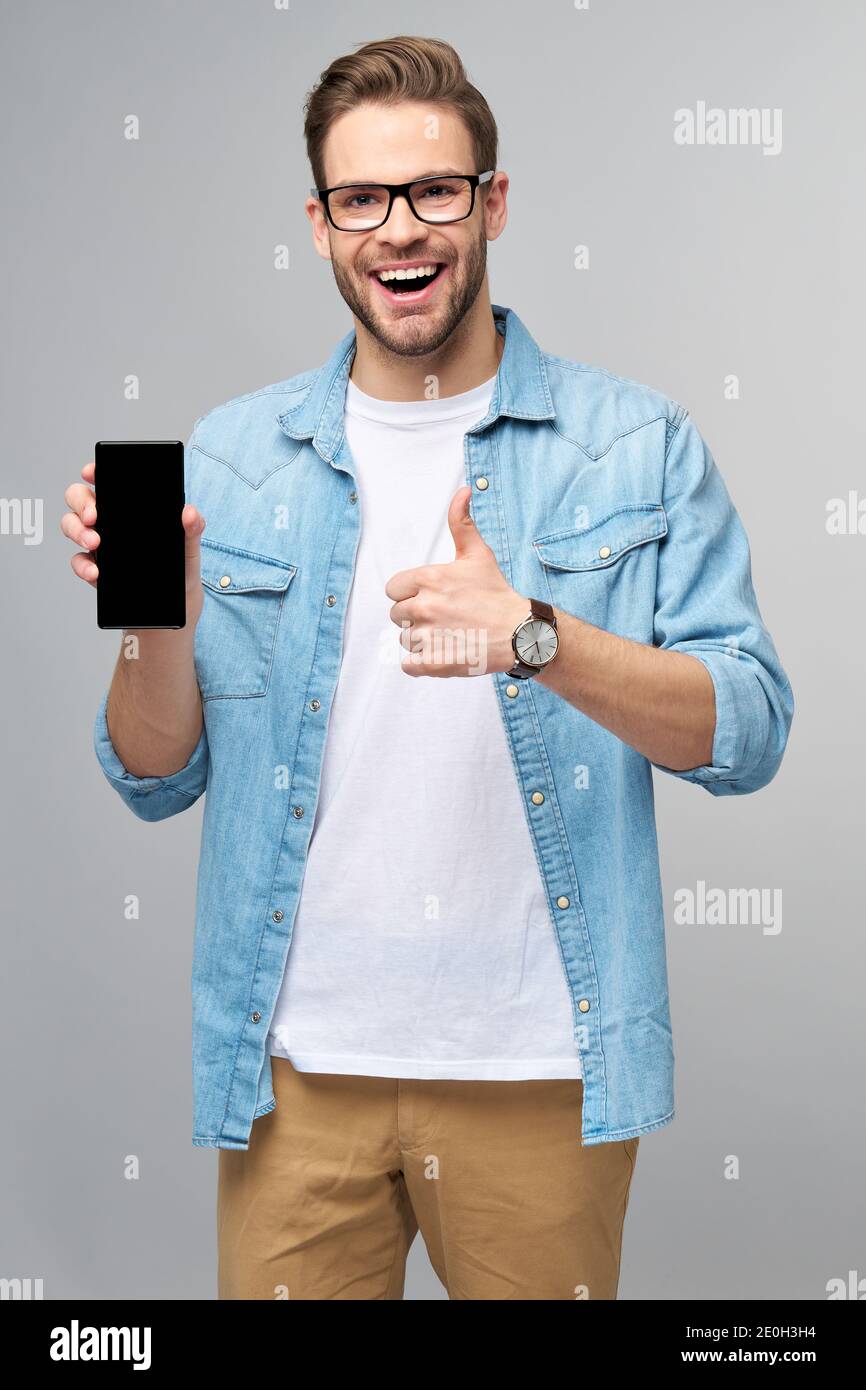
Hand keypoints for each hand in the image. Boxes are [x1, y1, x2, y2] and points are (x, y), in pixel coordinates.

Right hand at [61, 460, 207, 627]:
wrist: (174, 608)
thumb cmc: (180, 569)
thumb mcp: (190, 548)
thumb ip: (192, 529)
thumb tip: (189, 512)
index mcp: (130, 508)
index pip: (106, 481)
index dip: (94, 472)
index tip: (92, 472)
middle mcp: (109, 522)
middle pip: (80, 499)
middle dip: (81, 503)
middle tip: (94, 516)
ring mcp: (99, 544)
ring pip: (72, 526)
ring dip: (77, 532)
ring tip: (95, 544)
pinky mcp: (95, 568)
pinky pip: (78, 561)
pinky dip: (82, 566)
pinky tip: (95, 572)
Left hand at [385, 486, 528, 675]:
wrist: (520, 633)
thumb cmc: (497, 593)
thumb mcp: (478, 554)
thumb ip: (461, 522)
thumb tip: (462, 490)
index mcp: (429, 579)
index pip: (393, 589)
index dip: (409, 594)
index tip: (431, 598)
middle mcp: (424, 606)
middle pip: (397, 615)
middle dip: (415, 617)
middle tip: (445, 618)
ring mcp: (428, 636)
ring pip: (405, 640)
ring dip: (422, 640)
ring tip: (449, 635)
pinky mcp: (434, 663)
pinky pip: (408, 665)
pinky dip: (420, 664)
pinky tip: (442, 654)